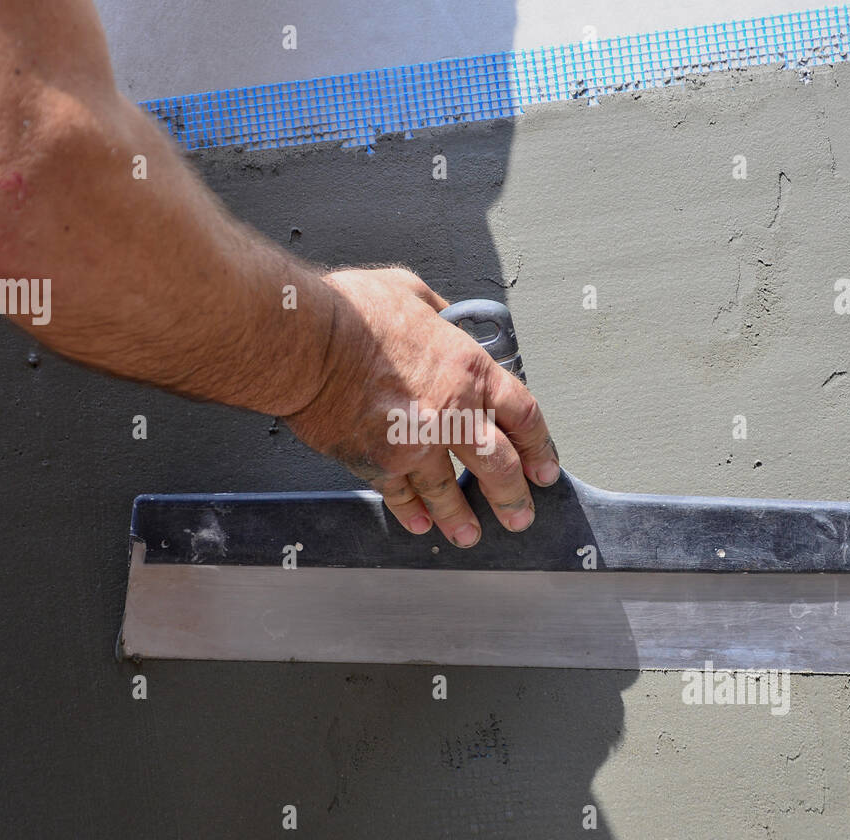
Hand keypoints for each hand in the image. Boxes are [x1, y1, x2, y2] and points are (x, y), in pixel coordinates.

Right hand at [284, 267, 559, 547]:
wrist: (306, 342)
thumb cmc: (353, 313)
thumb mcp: (413, 293)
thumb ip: (438, 313)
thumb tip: (444, 318)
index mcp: (470, 370)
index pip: (523, 418)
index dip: (539, 448)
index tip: (543, 468)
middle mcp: (452, 413)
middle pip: (499, 466)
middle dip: (513, 497)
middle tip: (519, 516)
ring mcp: (417, 444)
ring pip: (450, 492)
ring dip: (462, 518)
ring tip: (469, 535)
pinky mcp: (379, 463)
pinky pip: (402, 495)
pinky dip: (412, 512)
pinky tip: (421, 522)